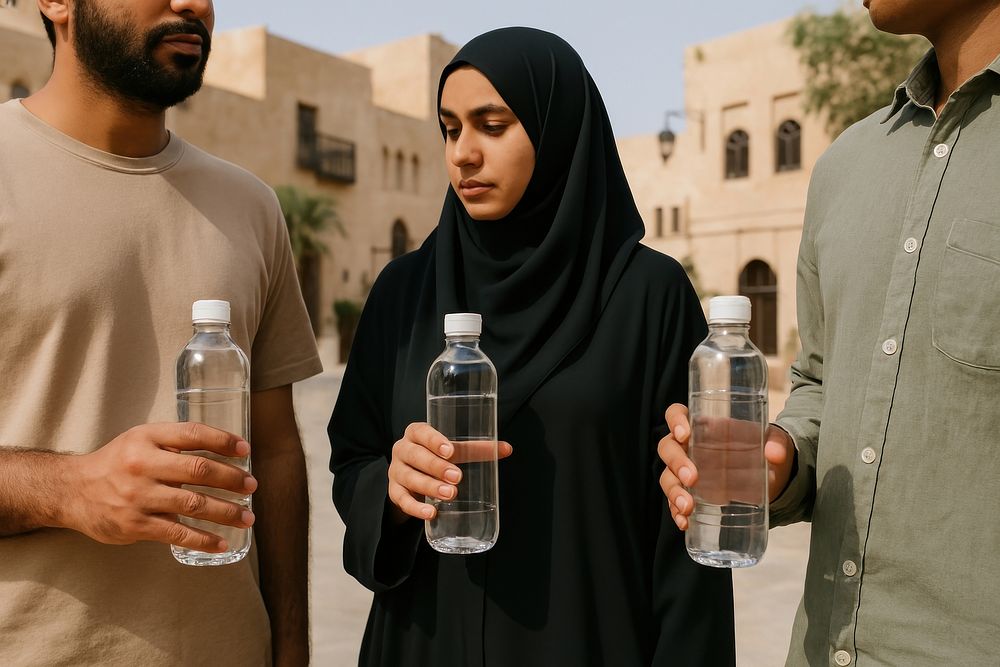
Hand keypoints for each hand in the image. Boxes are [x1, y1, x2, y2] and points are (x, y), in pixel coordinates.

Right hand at [61, 423, 257, 551]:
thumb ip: (175, 443)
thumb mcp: (142, 440)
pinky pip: (177, 533)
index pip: (193, 434)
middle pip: (198, 469)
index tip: (246, 451)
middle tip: (252, 486)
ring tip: (247, 517)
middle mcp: (142, 464)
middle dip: (231, 479)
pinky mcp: (135, 525)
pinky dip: (203, 539)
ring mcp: (138, 496)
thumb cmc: (118, 463)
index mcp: (147, 438)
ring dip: (226, 512)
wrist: (72, 491)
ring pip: (193, 503)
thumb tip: (225, 452)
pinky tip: (222, 543)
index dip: (223, 441)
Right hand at [387, 422, 512, 521]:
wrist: (409, 475)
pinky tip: (430, 514)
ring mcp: (396, 471)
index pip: (421, 432)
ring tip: (450, 494)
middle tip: (457, 477)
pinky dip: (415, 508)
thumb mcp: (452, 450)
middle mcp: (402, 449)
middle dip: (437, 467)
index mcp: (416, 433)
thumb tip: (507, 449)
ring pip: (409, 477)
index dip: (434, 441)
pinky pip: (401, 500)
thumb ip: (476, 449)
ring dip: (430, 486)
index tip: (450, 451)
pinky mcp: (394, 491)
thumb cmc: (435, 456)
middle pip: (416, 456)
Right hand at [657, 404, 794, 529]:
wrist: (770, 477)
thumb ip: (776, 444)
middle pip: (667, 448)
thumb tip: (774, 454)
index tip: (684, 435)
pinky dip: (676, 512)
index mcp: (702, 426)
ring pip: (668, 477)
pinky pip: (674, 501)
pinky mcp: (690, 493)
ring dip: (673, 492)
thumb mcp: (775, 441)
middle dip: (676, 463)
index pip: (677, 415)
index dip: (675, 421)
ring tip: (687, 508)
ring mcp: (685, 471)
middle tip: (693, 478)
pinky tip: (684, 522)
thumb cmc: (764, 448)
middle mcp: (688, 447)